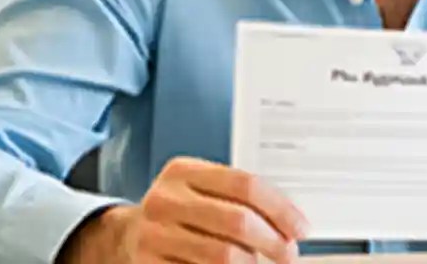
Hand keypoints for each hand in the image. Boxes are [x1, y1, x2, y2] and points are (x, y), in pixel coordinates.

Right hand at [62, 156, 308, 263]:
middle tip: (289, 253)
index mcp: (183, 172)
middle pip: (238, 221)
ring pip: (223, 255)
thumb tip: (291, 223)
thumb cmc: (179, 212)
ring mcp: (154, 235)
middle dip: (274, 242)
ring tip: (259, 263)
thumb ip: (239, 198)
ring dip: (251, 263)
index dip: (281, 209)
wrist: (125, 236)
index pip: (246, 186)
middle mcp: (165, 200)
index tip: (301, 228)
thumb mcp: (201, 190)